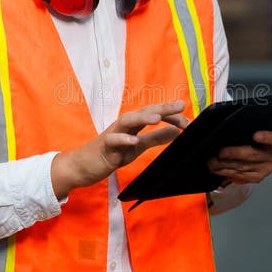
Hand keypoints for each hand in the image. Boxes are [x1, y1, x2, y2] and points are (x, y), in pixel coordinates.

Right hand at [51, 101, 187, 198]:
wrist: (83, 166)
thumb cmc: (110, 153)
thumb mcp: (138, 146)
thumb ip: (156, 138)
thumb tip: (175, 131)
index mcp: (134, 125)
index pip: (155, 114)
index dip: (172, 116)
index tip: (188, 122)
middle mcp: (124, 125)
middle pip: (144, 112)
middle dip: (162, 108)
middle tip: (180, 106)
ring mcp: (113, 134)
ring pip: (128, 121)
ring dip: (142, 118)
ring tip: (157, 118)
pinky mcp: (104, 147)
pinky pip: (113, 141)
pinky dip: (124, 139)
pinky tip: (134, 141)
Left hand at [207, 129, 271, 184]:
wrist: (262, 149)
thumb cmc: (256, 134)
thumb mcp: (256, 127)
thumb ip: (248, 127)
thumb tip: (228, 126)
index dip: (267, 137)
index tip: (256, 135)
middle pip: (254, 155)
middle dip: (235, 154)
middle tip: (221, 152)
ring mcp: (266, 168)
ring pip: (244, 167)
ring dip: (226, 165)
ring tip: (213, 162)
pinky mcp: (257, 177)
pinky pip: (241, 176)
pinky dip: (227, 173)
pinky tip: (217, 170)